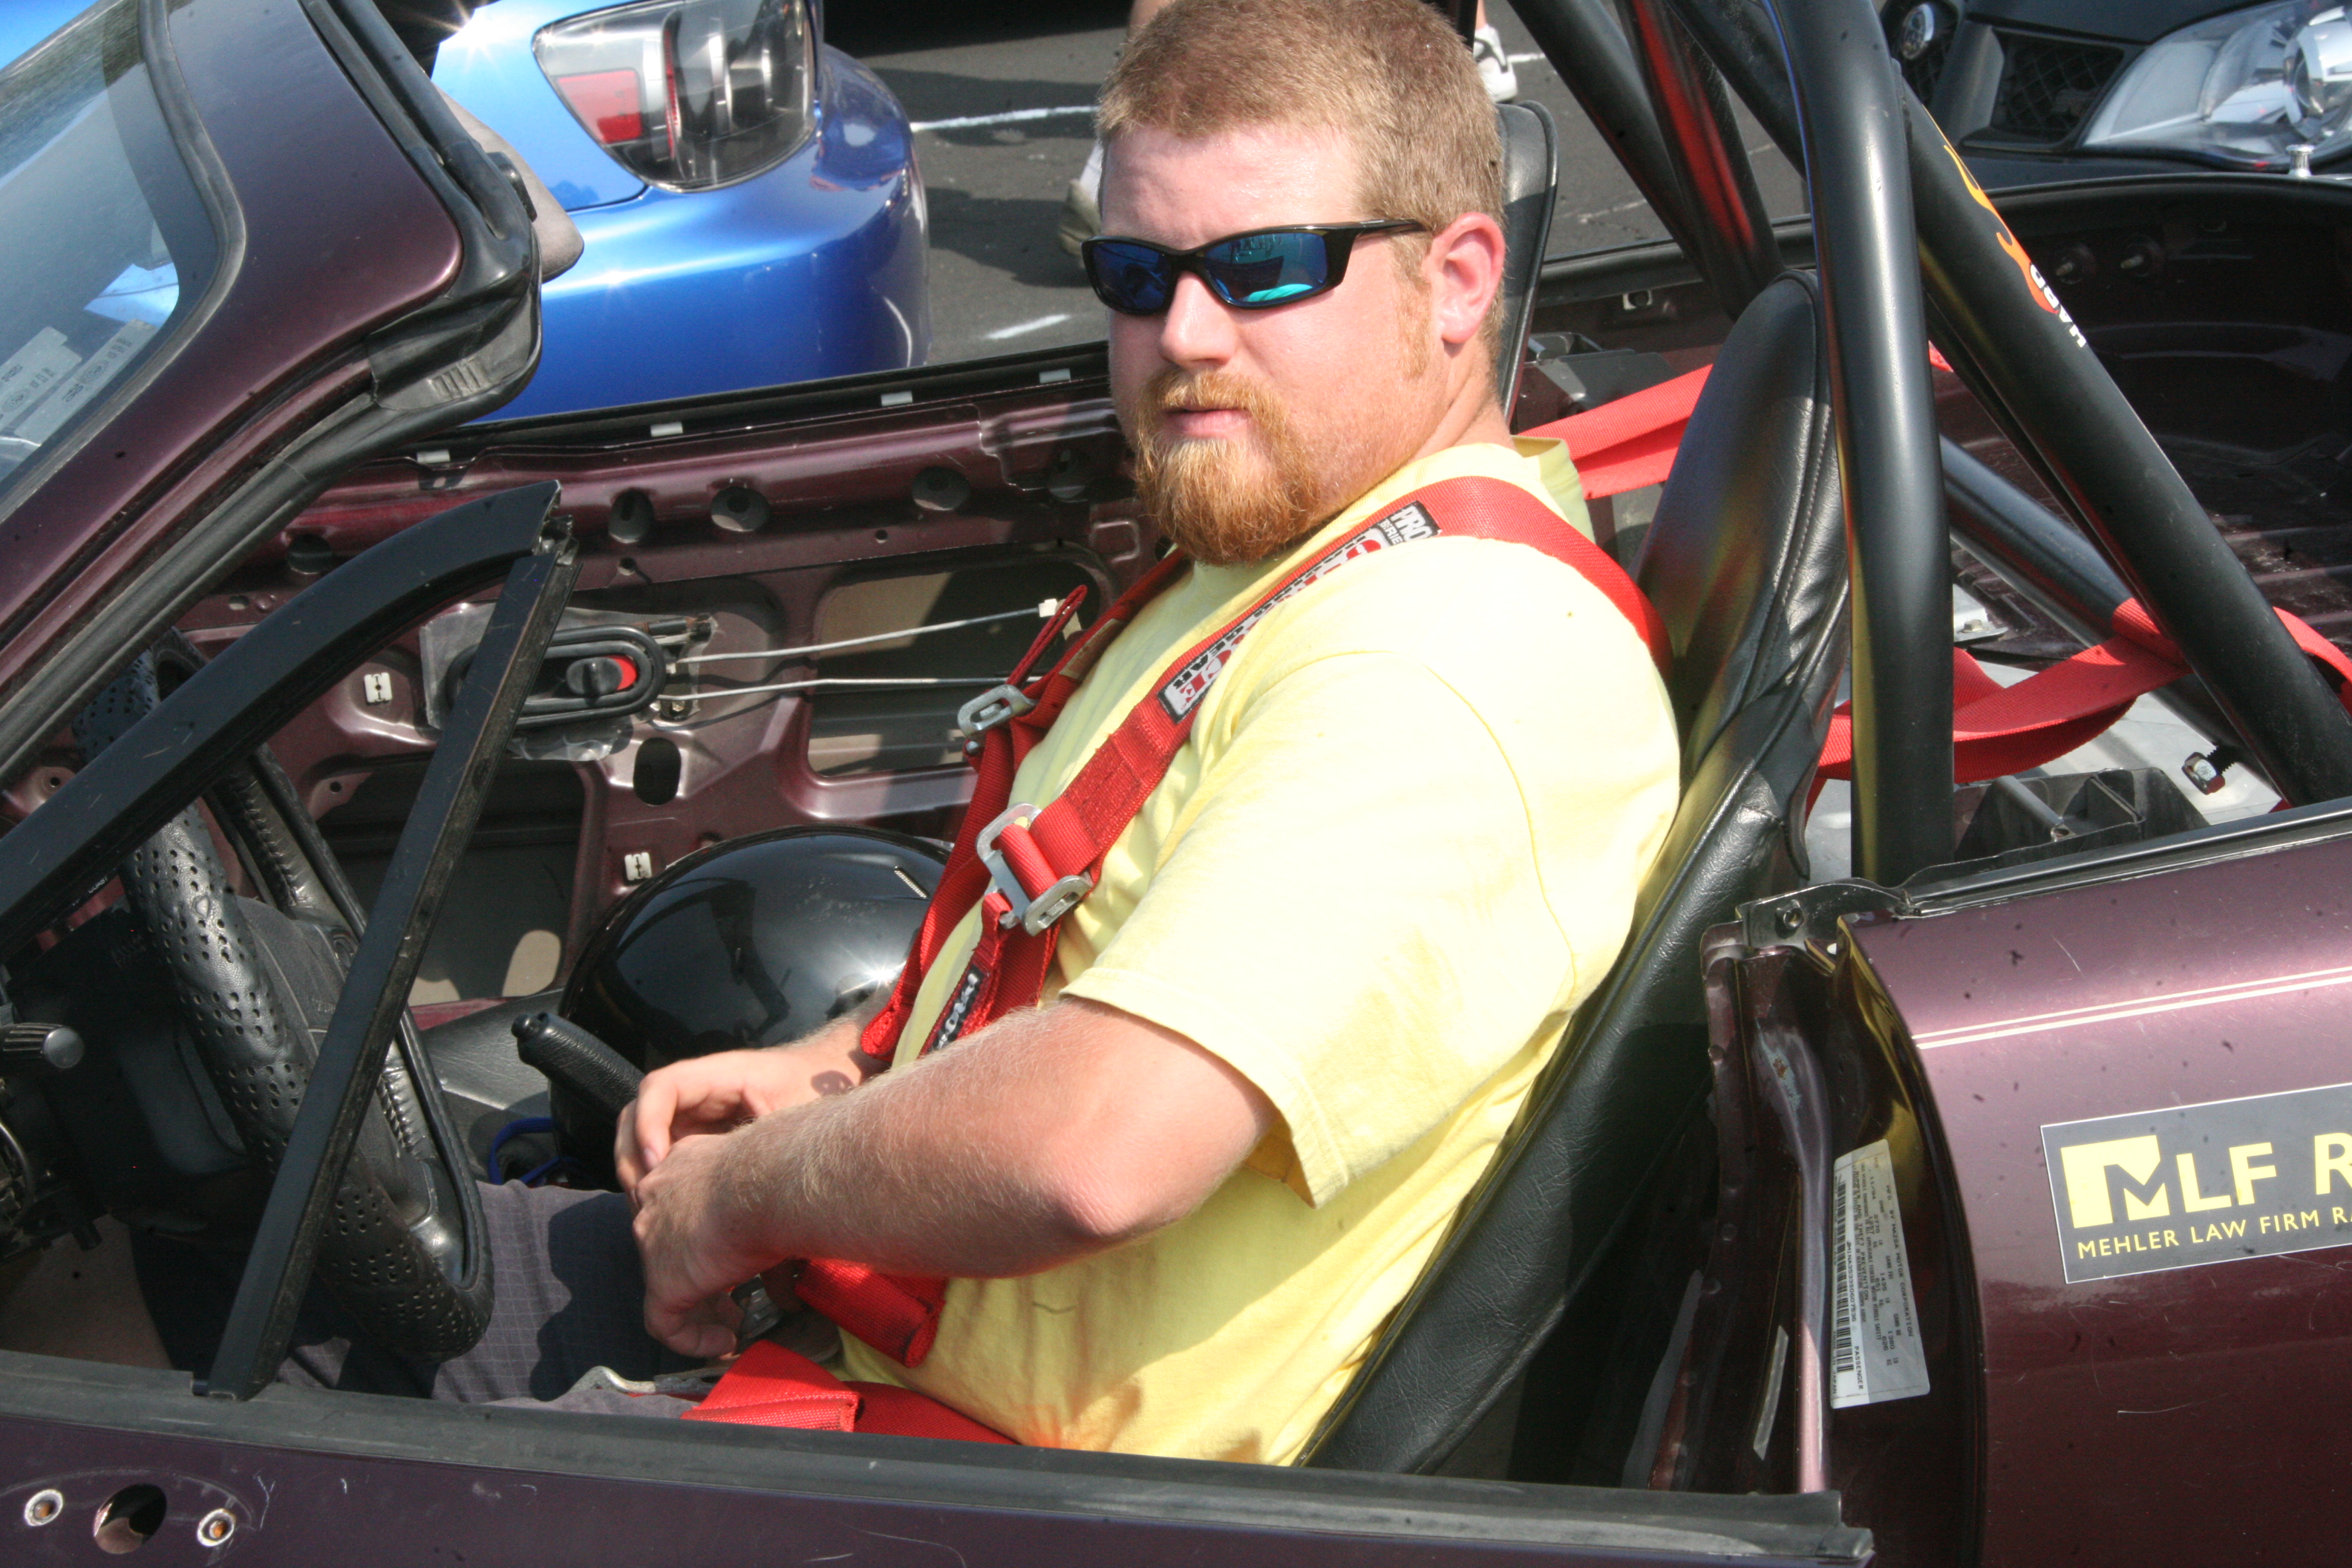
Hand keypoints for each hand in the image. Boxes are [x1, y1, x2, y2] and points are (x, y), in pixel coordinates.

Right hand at [615, 1042, 859, 1199]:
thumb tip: (751, 1191)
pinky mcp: (699, 1140)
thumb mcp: (797, 1110)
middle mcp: (697, 1094)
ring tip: (655, 1212)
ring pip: (644, 1140)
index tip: (658, 1162)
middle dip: (633, 1156)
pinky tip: (675, 1216)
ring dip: (640, 1174)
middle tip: (645, 1199)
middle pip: (637, 1116)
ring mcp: (695, 1116)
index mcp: (718, 1076)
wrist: (835, 1081)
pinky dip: (659, 1184)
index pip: (660, 1087)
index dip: (649, 1123)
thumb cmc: (818, 1091)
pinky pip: (664, 1158)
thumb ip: (770, 1142)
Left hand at [631, 1127, 782, 1358]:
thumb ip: (768, 1241)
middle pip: (666, 1246)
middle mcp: (657, 1198)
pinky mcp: (662, 1279)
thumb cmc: (778, 1175)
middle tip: (730, 1300)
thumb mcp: (767, 1199)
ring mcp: (652, 1240)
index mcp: (680, 1167)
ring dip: (697, 1309)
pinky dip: (693, 1339)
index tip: (727, 1259)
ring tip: (730, 1327)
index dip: (700, 1239)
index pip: (677, 1208)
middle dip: (698, 1275)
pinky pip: (665, 1323)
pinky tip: (725, 1342)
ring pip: (664, 1283)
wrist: (768, 1182)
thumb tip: (791, 1288)